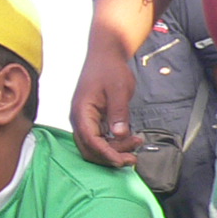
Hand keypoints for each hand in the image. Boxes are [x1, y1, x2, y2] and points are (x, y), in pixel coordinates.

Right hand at [70, 43, 140, 167]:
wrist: (106, 56)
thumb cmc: (110, 70)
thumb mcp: (119, 89)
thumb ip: (119, 112)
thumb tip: (120, 134)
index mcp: (81, 111)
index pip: (90, 140)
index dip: (106, 153)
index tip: (123, 161)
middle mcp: (79, 119)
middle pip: (89, 148)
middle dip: (110, 156)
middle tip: (133, 158)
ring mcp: (85, 120)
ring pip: (95, 146)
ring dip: (114, 150)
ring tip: (137, 142)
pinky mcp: (93, 120)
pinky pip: (100, 138)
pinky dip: (114, 143)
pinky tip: (130, 139)